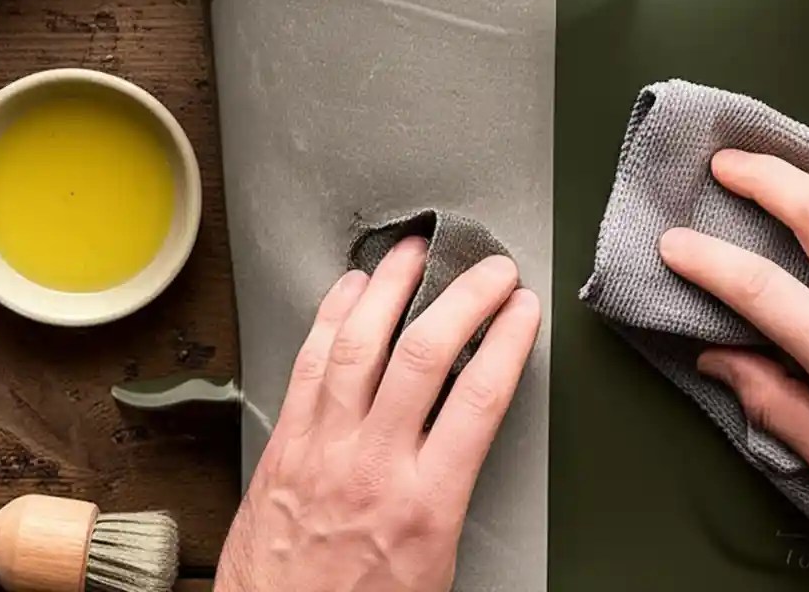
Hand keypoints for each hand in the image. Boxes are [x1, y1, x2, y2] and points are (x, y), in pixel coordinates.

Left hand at [215, 237, 539, 591]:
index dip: (508, 337)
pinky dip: (330, 316)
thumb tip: (472, 421)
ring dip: (390, 287)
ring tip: (414, 253)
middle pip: (425, 354)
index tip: (523, 308)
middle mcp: (373, 465)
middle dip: (463, 297)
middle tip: (486, 269)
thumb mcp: (438, 555)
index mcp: (426, 502)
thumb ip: (453, 482)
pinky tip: (348, 290)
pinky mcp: (285, 443)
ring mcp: (323, 448)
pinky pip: (308, 363)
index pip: (480, 395)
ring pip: (359, 344)